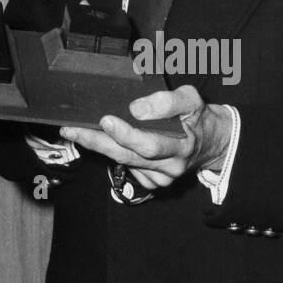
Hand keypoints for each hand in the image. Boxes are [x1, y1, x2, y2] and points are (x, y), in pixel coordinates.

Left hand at [59, 86, 230, 191]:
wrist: (210, 141)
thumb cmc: (196, 116)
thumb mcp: (190, 99)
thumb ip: (166, 101)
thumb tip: (137, 109)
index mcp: (182, 145)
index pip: (149, 144)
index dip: (126, 134)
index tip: (105, 120)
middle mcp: (170, 166)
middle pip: (128, 156)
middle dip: (97, 141)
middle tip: (72, 128)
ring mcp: (161, 178)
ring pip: (123, 162)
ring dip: (97, 146)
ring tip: (74, 131)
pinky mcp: (153, 182)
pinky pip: (126, 168)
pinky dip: (109, 153)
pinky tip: (97, 140)